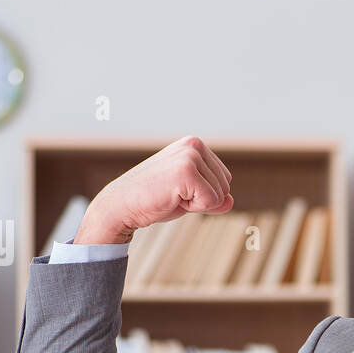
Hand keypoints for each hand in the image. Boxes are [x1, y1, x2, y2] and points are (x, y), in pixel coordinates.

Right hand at [73, 136, 234, 244]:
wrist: (123, 205)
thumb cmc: (153, 199)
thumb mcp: (189, 196)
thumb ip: (212, 197)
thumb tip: (230, 200)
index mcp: (194, 145)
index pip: (225, 179)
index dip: (205, 194)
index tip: (179, 191)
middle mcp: (194, 145)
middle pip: (225, 186)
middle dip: (203, 199)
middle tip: (174, 195)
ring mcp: (190, 156)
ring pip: (220, 194)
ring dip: (197, 204)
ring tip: (171, 196)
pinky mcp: (187, 171)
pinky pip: (212, 201)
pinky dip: (194, 208)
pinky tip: (172, 198)